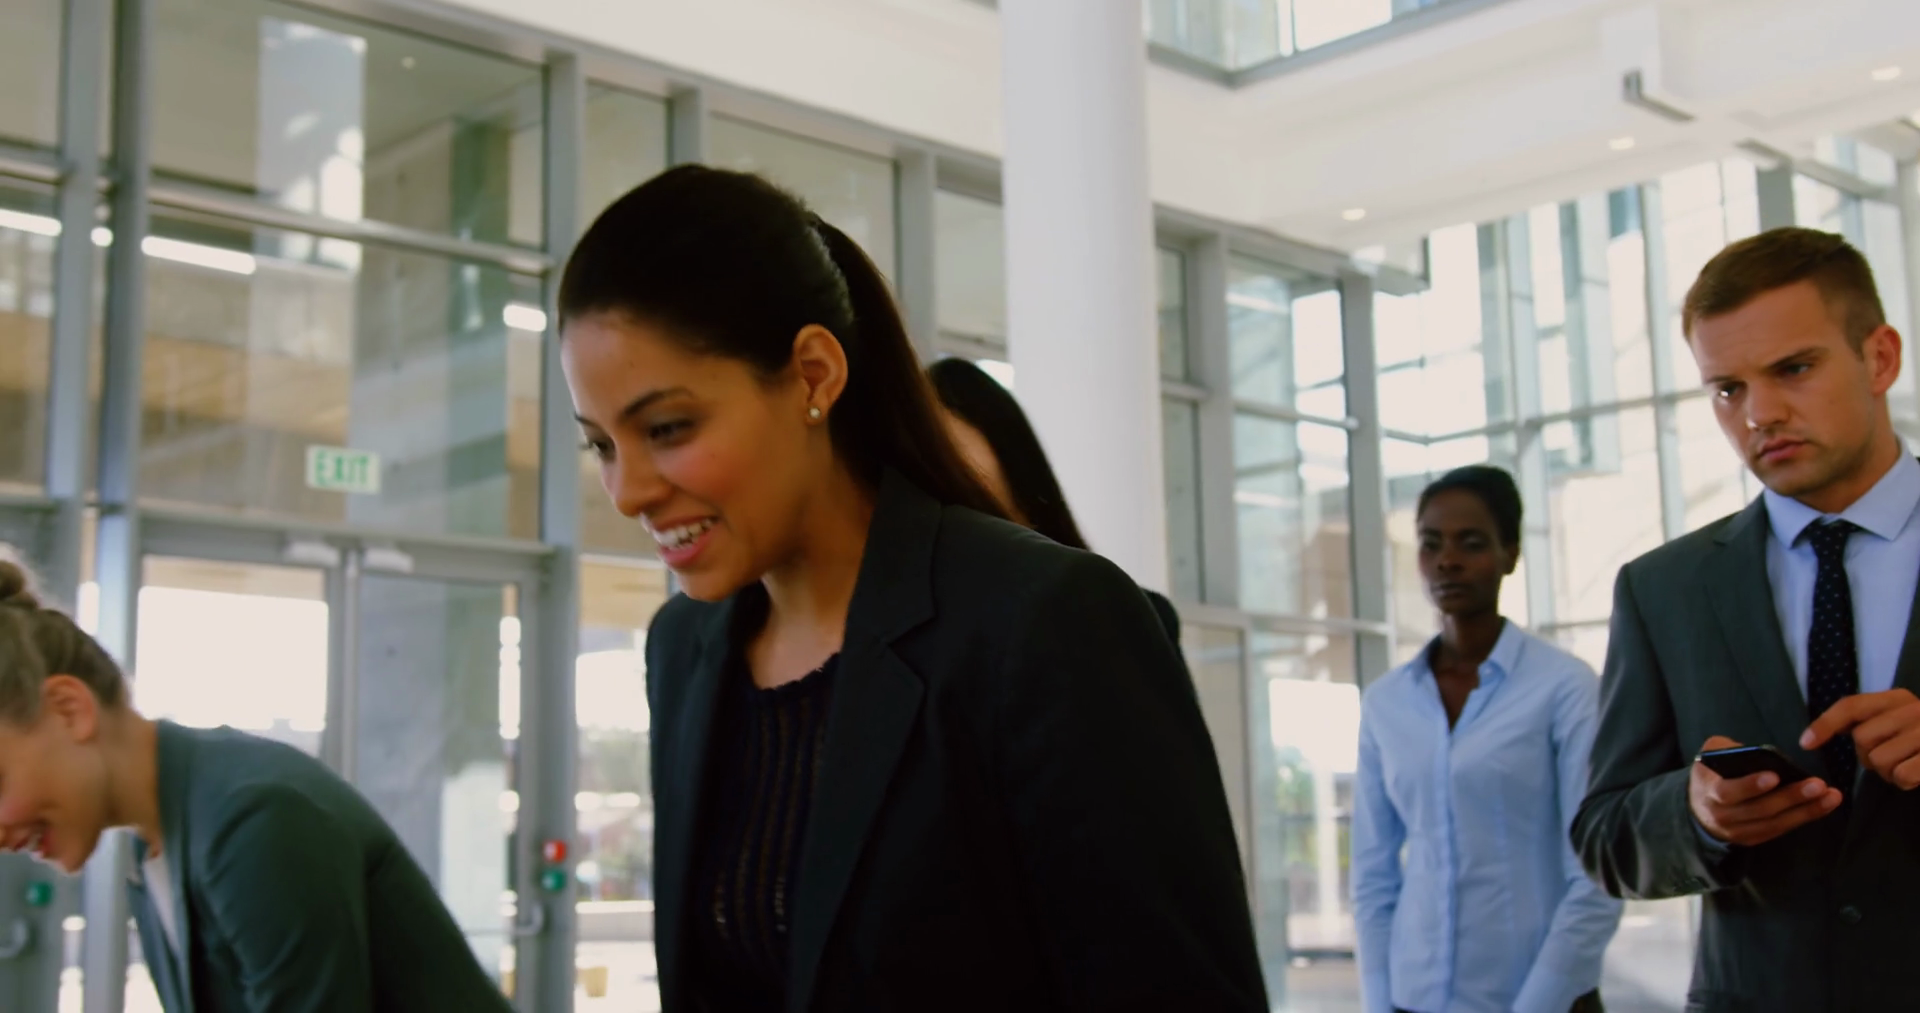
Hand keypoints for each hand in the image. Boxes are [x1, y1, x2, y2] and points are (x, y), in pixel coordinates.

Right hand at [1689, 735, 1841, 845]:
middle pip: (1760, 809)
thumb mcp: (1711, 754)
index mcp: (1709, 791)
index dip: (1751, 785)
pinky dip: (1804, 818)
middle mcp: (1723, 816)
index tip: (1775, 776)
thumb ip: (1729, 750)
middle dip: (1791, 797)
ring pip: (1775, 823)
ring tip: (1831, 796)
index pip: (1729, 792)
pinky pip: (1781, 829)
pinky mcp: (1753, 839)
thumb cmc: (1712, 773)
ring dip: (1806, 810)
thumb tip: (1763, 755)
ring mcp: (1739, 831)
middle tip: (1818, 785)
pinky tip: (1824, 805)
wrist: (1699, 807)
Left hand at [1803, 689, 1919, 788]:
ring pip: (1879, 759)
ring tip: (1902, 766)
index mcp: (1897, 698)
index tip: (1805, 743)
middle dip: (1866, 756)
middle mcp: (1912, 709)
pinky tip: (1915, 776)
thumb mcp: (1898, 720)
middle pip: (1862, 737)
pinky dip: (1903, 782)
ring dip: (1886, 772)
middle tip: (1886, 758)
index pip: (1851, 706)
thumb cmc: (1919, 739)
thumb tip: (1817, 735)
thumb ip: (1867, 720)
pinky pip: (1901, 775)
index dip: (1825, 724)